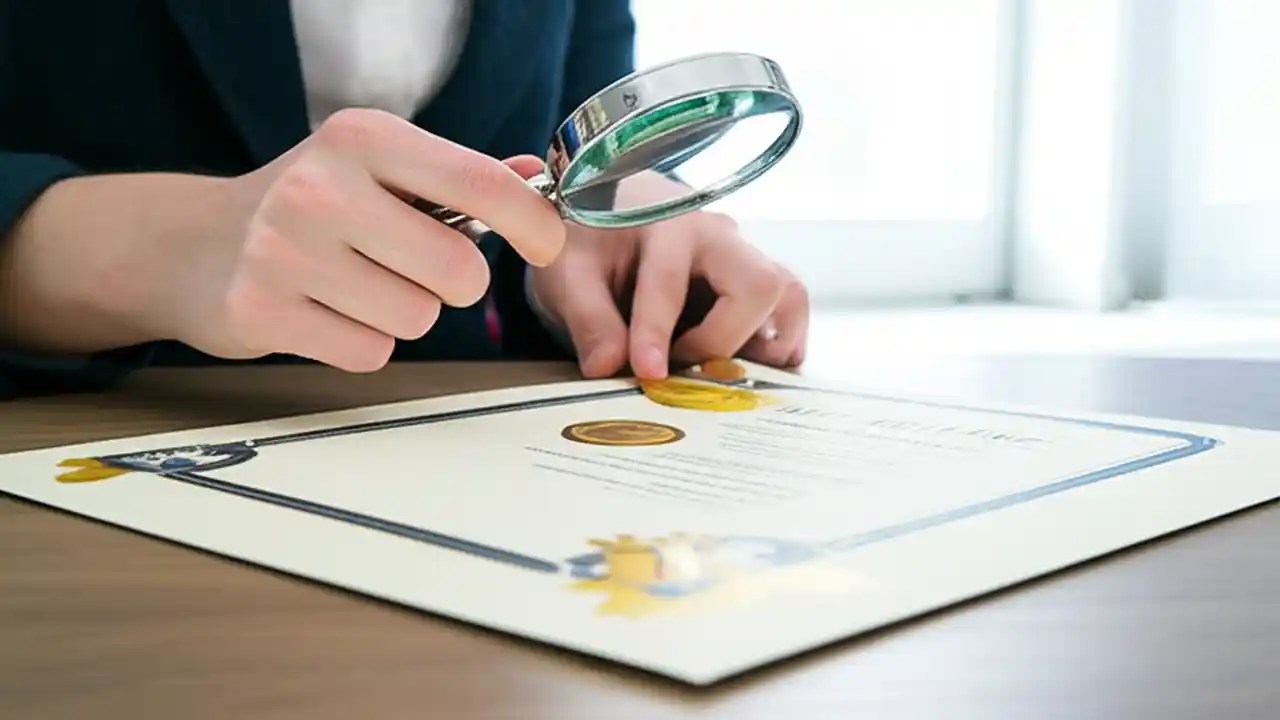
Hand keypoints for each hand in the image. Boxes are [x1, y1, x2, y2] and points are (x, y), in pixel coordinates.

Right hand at [155, 109, 563, 370]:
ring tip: (355, 285)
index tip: (546, 244)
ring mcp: (285, 250)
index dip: (533, 224)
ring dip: (402, 314)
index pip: (479, 184)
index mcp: (362, 137)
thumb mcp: (381, 169)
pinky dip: (361, 343)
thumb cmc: (313, 206)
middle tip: (416, 269)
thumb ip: (461, 178)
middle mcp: (321, 185)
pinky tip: (326, 312)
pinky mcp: (261, 310)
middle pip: (458, 272)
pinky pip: (370, 353)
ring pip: (416, 319)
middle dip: (454, 283)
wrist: (196, 244)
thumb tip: (538, 183)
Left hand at [529, 187, 807, 378]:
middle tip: (680, 367)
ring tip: (722, 374)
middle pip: (761, 284)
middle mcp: (720, 236)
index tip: (646, 371)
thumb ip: (587, 318)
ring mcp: (745, 258)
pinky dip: (774, 347)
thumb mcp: (566, 272)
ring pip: (790, 297)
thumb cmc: (588, 237)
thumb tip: (610, 368)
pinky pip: (789, 314)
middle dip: (724, 338)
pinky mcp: (755, 284)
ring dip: (764, 344)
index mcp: (668, 223)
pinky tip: (739, 370)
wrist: (607, 213)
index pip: (671, 281)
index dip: (657, 331)